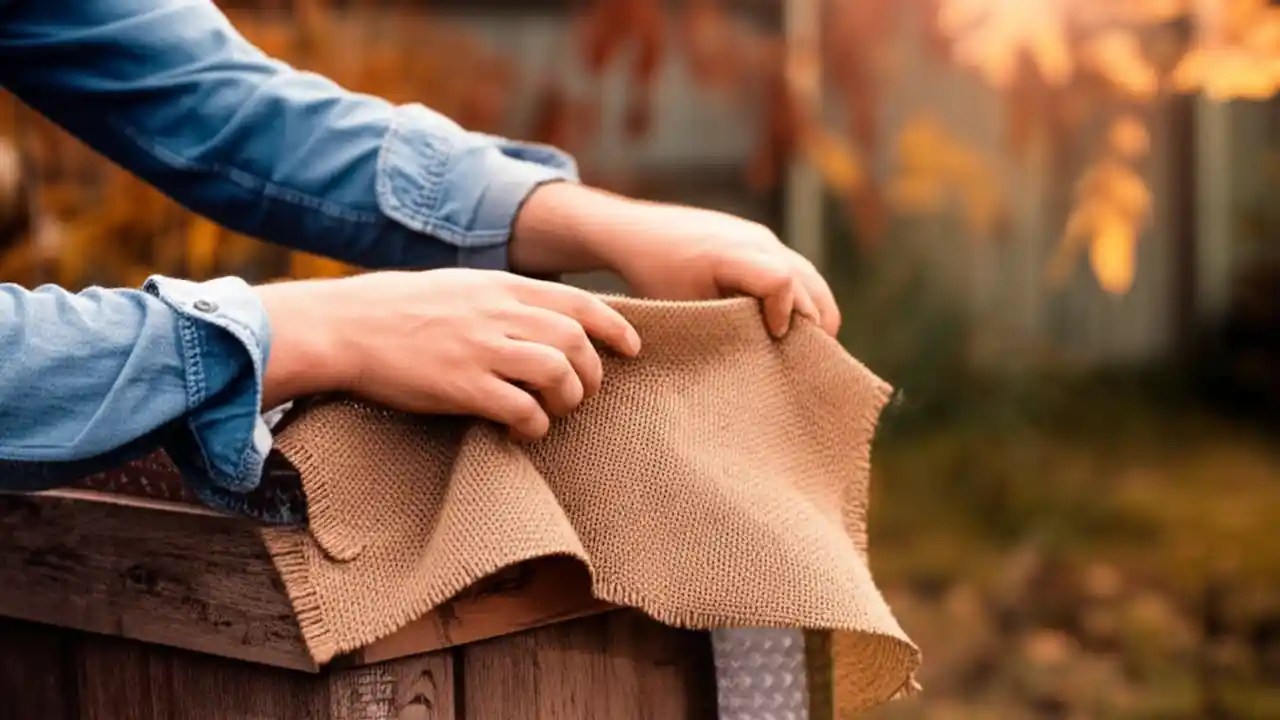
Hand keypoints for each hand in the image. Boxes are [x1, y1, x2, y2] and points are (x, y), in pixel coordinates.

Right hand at [255, 269, 640, 440]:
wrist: (344, 326)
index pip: (578, 303)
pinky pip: (523, 410)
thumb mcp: (460, 287)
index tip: (631, 348)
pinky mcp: (463, 386)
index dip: (614, 327)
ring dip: (568, 401)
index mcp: (501, 287)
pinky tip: (521, 430)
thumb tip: (542, 321)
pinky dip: (534, 425)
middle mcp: (499, 313)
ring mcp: (482, 349)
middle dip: (592, 374)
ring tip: (552, 413)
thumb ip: (502, 300)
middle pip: (577, 342)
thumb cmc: (398, 310)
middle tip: (581, 395)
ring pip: (559, 373)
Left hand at [510, 183, 839, 337]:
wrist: (638, 232)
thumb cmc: (654, 276)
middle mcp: (756, 239)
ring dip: (815, 311)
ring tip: (806, 348)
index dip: (788, 313)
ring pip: (811, 276)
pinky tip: (790, 326)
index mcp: (732, 254)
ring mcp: (762, 236)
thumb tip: (761, 363)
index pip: (782, 281)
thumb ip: (725, 327)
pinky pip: (798, 268)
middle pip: (809, 282)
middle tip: (806, 360)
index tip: (775, 338)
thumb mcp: (684, 308)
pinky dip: (804, 297)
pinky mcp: (761, 239)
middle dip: (813, 323)